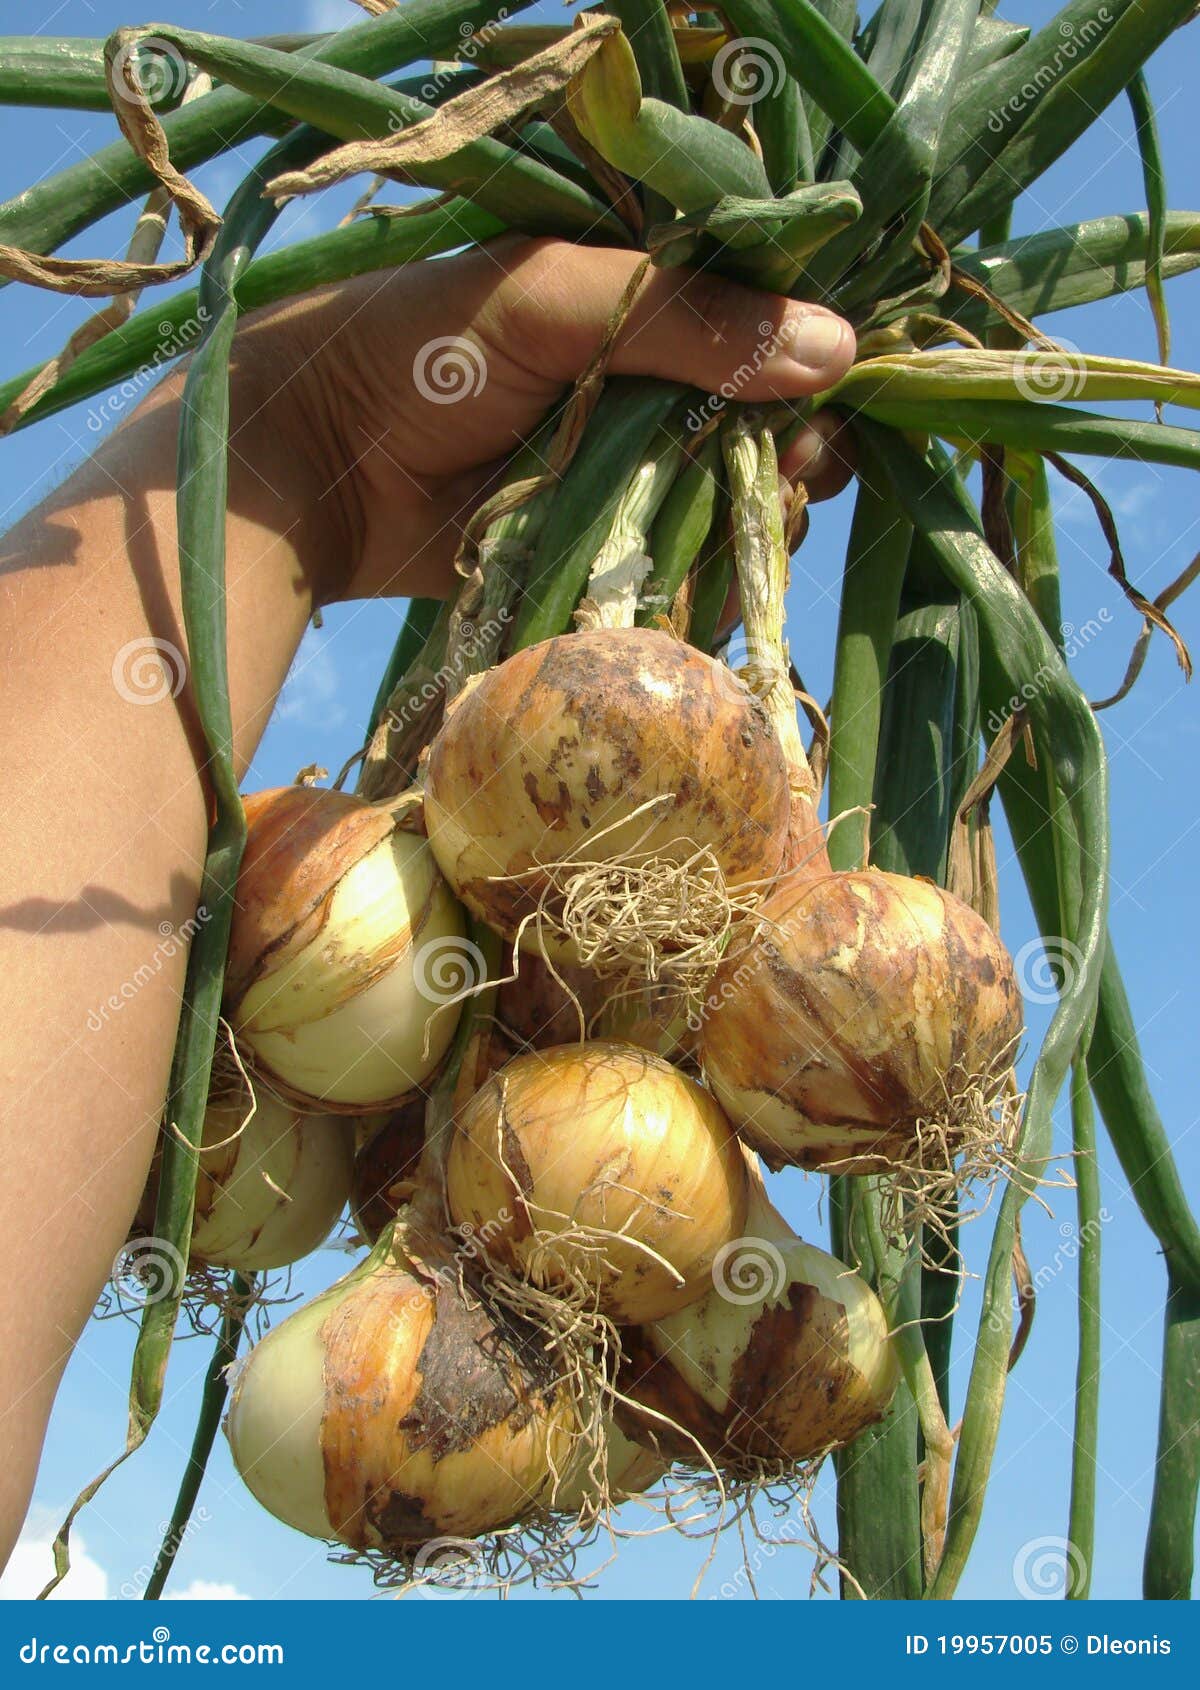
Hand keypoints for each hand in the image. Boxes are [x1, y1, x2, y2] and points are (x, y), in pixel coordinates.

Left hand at [268, 235, 856, 599]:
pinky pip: (672, 574)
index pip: (758, 336)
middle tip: (784, 478)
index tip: (820, 412)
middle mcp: (640, 393)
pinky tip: (716, 587)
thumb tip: (838, 346)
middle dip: (786, 459)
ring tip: (749, 530)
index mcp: (639, 311)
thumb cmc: (422, 347)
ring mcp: (617, 479)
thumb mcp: (554, 301)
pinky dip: (704, 585)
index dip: (802, 376)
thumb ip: (688, 319)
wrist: (314, 460)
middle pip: (757, 432)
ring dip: (752, 527)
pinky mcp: (591, 553)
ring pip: (725, 510)